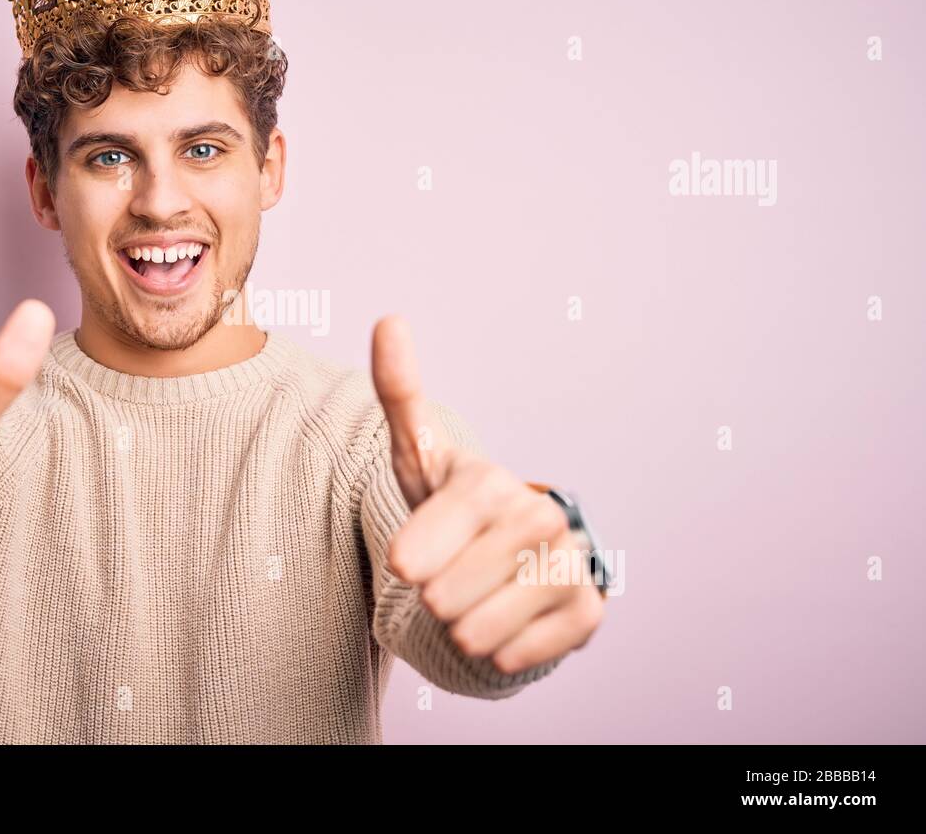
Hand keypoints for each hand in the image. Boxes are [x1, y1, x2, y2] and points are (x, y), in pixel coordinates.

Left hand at [370, 315, 603, 673]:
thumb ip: (399, 394)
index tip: (411, 558)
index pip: (416, 557)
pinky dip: (501, 650)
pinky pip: (515, 657)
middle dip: (435, 597)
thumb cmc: (451, 507)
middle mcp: (540, 518)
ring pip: (476, 634)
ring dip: (464, 627)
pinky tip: (507, 619)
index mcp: (489, 483)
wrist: (508, 558)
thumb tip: (389, 319)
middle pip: (442, 599)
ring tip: (477, 595)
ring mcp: (570, 566)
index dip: (408, 565)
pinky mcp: (589, 613)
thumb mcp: (416, 457)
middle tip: (453, 572)